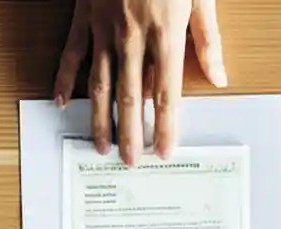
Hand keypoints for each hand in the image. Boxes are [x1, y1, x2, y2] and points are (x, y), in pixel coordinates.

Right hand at [53, 0, 227, 164]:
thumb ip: (209, 40)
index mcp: (167, 32)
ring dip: (101, 117)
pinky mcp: (83, 15)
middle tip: (131, 161)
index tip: (165, 151)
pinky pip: (71, 53)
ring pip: (101, 83)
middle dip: (132, 133)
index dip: (167, 126)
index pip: (168, 92)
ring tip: (102, 145)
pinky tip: (61, 102)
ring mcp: (103, 27)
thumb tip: (219, 78)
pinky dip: (64, 79)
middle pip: (133, 96)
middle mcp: (133, 36)